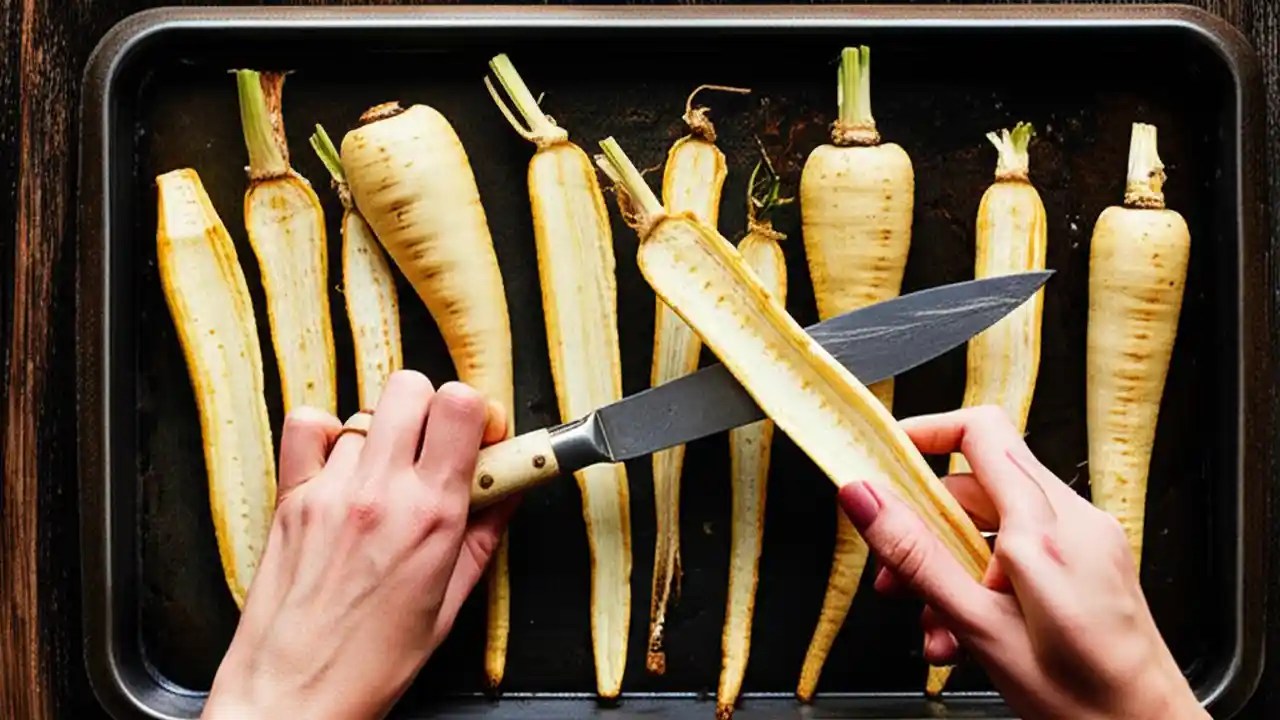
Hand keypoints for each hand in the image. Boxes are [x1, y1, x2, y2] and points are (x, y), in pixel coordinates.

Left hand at [202, 370, 516, 719]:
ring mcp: (331, 490)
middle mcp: (382, 492)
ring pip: (367, 411)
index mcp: (432, 517)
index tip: (482, 437)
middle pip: (413, 388)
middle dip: (433, 409)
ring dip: (385, 434)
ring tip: (387, 474)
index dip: (479, 413)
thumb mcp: (450, 602)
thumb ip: (484, 534)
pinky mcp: (291, 496)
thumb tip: (509, 488)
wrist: (293, 696)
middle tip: (437, 446)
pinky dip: (326, 433)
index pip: (463, 407)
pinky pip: (308, 425)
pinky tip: (340, 463)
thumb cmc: (370, 663)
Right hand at [838, 405, 1206, 719]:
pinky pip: (1018, 550)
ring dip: (948, 566)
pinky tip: (964, 631)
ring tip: (931, 624)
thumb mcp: (979, 626)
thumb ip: (916, 556)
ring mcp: (1083, 541)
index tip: (883, 456)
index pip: (980, 431)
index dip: (924, 432)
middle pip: (976, 486)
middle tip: (892, 574)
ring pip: (992, 524)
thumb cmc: (1085, 696)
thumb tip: (865, 499)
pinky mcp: (1086, 563)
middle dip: (924, 528)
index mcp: (1045, 528)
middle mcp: (1072, 521)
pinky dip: (981, 580)